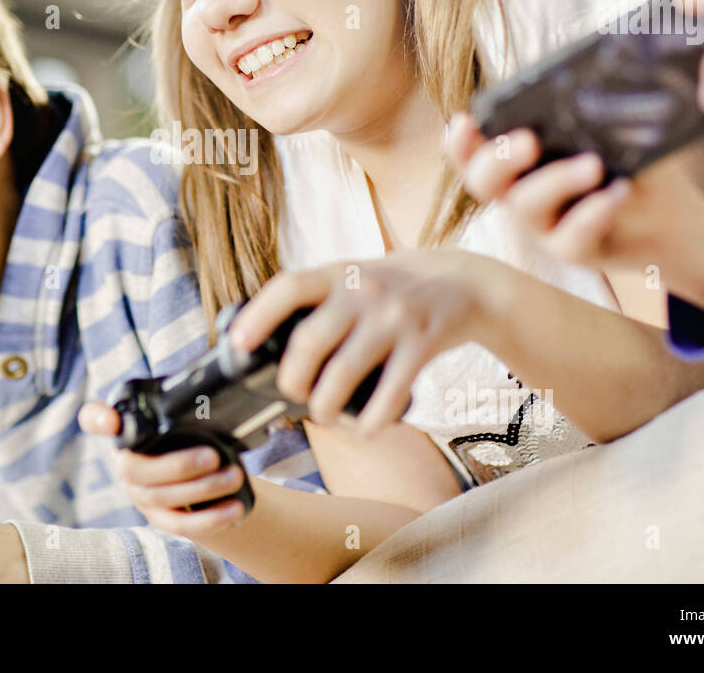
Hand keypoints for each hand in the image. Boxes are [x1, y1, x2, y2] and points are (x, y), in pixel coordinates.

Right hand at [77, 403, 247, 538]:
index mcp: (127, 429)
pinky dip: (210, 518)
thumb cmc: (189, 432)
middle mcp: (126, 463)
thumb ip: (184, 402)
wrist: (202, 472)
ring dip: (203, 489)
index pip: (95, 419)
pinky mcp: (160, 519)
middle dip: (179, 465)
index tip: (111, 420)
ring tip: (235, 476)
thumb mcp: (183, 414)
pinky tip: (235, 509)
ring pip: (163, 498)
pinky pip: (180, 524)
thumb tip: (214, 379)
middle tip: (215, 456)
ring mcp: (140, 494)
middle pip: (139, 469)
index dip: (98, 419)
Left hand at [226, 252, 498, 437]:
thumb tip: (267, 343)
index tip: (238, 344)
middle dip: (292, 379)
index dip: (258, 315)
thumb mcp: (355, 276)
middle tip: (292, 394)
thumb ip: (320, 300)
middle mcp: (364, 290)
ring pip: (344, 371)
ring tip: (323, 416)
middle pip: (309, 340)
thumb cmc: (395, 287)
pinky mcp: (425, 340)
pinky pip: (392, 389)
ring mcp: (395, 315)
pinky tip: (367, 430)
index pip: (289, 287)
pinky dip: (374, 418)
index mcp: (339, 273)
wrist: (465, 282)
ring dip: (326, 405)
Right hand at [448, 112, 638, 266]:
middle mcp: (519, 191)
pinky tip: (620, 191)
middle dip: (498, 159)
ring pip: (525, 205)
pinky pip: (571, 235)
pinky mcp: (571, 249)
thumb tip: (589, 99)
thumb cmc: (634, 165)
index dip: (460, 141)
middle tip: (528, 141)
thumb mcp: (616, 135)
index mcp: (519, 159)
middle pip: (483, 181)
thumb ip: (595, 120)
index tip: (466, 120)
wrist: (671, 218)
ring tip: (593, 165)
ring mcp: (542, 224)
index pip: (473, 152)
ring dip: (556, 180)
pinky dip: (594, 210)